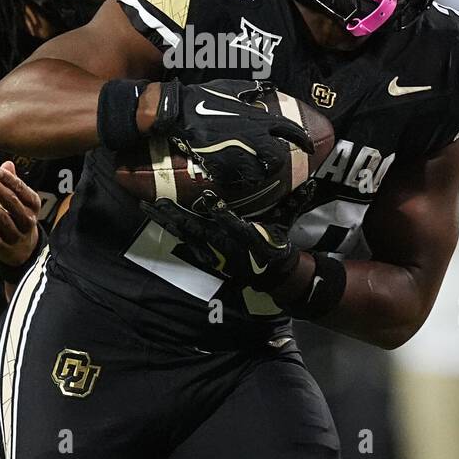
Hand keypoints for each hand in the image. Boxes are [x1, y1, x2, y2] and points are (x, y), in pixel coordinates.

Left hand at [0, 162, 42, 267]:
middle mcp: (27, 219)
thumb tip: (7, 163)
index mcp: (33, 205)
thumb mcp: (21, 200)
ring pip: (3, 220)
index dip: (8, 179)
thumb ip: (13, 182)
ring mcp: (17, 234)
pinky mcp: (4, 247)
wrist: (24, 250)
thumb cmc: (19, 217)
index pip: (21, 190)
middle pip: (12, 202)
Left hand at [141, 197, 299, 290]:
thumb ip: (295, 202)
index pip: (234, 226)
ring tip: (147, 206)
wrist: (271, 274)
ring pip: (186, 233)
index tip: (209, 200)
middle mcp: (226, 245)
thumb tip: (310, 183)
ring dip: (167, 220)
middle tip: (158, 201)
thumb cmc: (278, 242)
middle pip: (198, 229)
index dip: (221, 214)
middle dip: (178, 216)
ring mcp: (213, 250)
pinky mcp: (205, 252)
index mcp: (247, 237)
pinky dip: (169, 227)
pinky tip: (154, 215)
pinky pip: (183, 238)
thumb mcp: (288, 221)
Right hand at [149, 79, 312, 200]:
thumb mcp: (231, 87)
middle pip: (277, 158)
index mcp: (258, 118)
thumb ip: (250, 89)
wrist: (180, 114)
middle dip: (276, 162)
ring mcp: (239, 153)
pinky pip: (240, 178)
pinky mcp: (224, 165)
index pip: (290, 131)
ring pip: (260, 171)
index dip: (303, 141)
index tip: (310, 148)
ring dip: (259, 171)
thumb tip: (266, 86)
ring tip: (252, 168)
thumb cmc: (203, 98)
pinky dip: (240, 177)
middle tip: (270, 161)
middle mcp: (253, 137)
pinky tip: (235, 171)